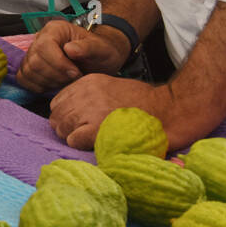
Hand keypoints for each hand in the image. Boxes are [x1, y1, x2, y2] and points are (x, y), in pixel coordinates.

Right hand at [15, 20, 129, 93]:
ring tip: (66, 80)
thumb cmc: (99, 52)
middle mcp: (39, 39)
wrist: (97, 60)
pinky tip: (54, 84)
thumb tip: (70, 49)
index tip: (75, 73)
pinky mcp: (29, 67)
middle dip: (55, 75)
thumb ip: (88, 47)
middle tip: (73, 78)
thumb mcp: (101, 49)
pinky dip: (38, 86)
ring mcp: (32, 53)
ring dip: (49, 82)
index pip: (44, 46)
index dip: (58, 63)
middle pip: (35, 61)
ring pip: (28, 72)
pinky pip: (23, 79)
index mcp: (55, 29)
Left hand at [48, 76, 178, 149]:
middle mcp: (86, 93)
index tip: (76, 122)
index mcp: (88, 82)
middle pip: (57, 115)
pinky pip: (73, 139)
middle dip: (65, 127)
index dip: (65, 114)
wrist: (168, 109)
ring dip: (71, 135)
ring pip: (61, 127)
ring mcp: (90, 110)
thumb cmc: (143, 103)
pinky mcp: (97, 128)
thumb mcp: (112, 88)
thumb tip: (71, 110)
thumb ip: (90, 96)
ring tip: (89, 139)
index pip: (58, 101)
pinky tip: (94, 142)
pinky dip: (79, 144)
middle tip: (80, 134)